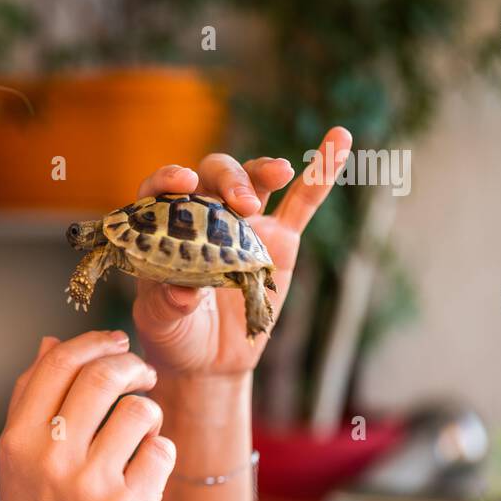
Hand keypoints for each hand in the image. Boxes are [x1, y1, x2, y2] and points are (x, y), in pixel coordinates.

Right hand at [0, 330, 175, 500]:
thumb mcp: (17, 465)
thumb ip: (30, 402)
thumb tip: (49, 342)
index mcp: (16, 442)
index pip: (57, 364)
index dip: (94, 343)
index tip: (118, 341)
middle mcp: (50, 460)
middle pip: (103, 377)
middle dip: (132, 366)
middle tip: (143, 376)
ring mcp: (91, 486)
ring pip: (140, 412)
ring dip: (149, 416)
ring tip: (140, 438)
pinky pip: (162, 451)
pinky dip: (160, 455)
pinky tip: (145, 476)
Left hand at [131, 126, 352, 378]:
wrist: (208, 360)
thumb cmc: (173, 334)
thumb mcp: (161, 323)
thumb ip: (167, 305)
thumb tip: (183, 292)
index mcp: (166, 227)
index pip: (161, 190)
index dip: (169, 178)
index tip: (184, 181)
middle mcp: (204, 216)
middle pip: (215, 177)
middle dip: (229, 181)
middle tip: (244, 205)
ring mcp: (244, 224)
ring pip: (255, 181)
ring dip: (265, 171)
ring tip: (280, 172)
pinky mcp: (280, 240)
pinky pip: (302, 202)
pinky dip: (322, 172)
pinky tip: (340, 140)